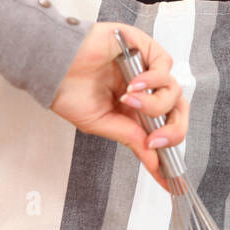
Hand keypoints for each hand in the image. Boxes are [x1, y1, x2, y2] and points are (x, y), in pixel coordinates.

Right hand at [49, 22, 188, 190]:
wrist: (51, 64)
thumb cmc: (68, 90)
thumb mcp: (101, 123)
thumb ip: (130, 139)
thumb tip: (154, 162)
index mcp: (135, 110)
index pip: (164, 130)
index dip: (171, 152)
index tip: (174, 181)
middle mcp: (145, 91)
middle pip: (178, 112)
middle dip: (172, 131)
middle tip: (153, 140)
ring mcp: (147, 69)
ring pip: (173, 90)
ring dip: (153, 103)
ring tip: (127, 101)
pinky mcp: (145, 48)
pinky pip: (165, 65)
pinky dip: (153, 79)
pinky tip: (133, 85)